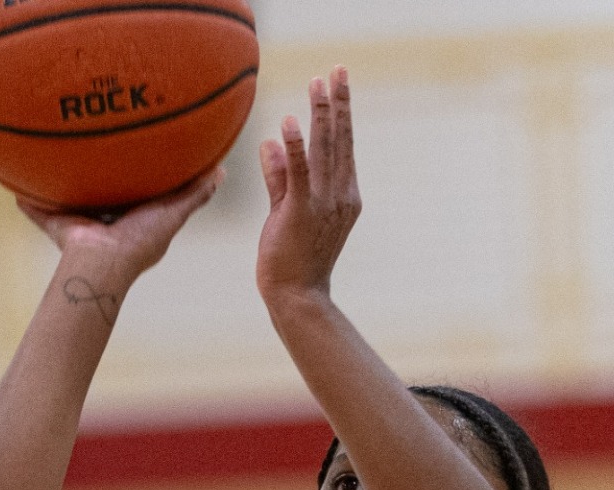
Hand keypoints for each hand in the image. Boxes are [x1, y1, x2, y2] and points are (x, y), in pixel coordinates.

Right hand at [19, 169, 223, 282]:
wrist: (102, 262)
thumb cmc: (139, 241)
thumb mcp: (173, 213)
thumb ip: (194, 194)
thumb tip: (221, 171)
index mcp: (133, 221)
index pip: (138, 195)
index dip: (137, 177)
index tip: (138, 154)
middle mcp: (107, 224)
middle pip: (103, 195)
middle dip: (99, 178)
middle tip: (95, 149)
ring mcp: (81, 225)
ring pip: (72, 200)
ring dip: (63, 186)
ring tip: (54, 156)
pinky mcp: (59, 226)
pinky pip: (40, 210)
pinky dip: (29, 202)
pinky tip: (19, 185)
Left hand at [257, 66, 360, 302]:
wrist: (297, 296)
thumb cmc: (292, 258)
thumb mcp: (285, 210)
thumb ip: (279, 175)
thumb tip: (270, 143)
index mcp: (343, 194)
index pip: (342, 145)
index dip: (340, 112)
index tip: (337, 83)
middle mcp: (339, 195)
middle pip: (338, 140)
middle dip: (337, 102)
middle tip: (336, 69)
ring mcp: (322, 204)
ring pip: (323, 151)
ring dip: (321, 114)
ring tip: (317, 83)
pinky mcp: (299, 213)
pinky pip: (298, 174)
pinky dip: (295, 147)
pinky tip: (292, 121)